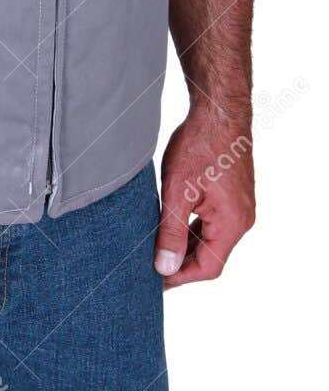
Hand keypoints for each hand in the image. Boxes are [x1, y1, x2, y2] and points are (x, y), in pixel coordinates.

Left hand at [154, 108, 255, 287]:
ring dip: (185, 245)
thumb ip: (171, 231)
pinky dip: (192, 228)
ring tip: (155, 249)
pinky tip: (170, 226)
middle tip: (149, 266)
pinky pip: (212, 222)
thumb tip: (165, 268)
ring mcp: (239, 208)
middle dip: (180, 263)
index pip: (208, 267)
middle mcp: (241, 220)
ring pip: (210, 239)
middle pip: (210, 256)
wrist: (218, 110)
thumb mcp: (178, 190)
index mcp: (232, 223)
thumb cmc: (200, 145)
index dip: (180, 277)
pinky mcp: (232, 196)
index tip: (153, 280)